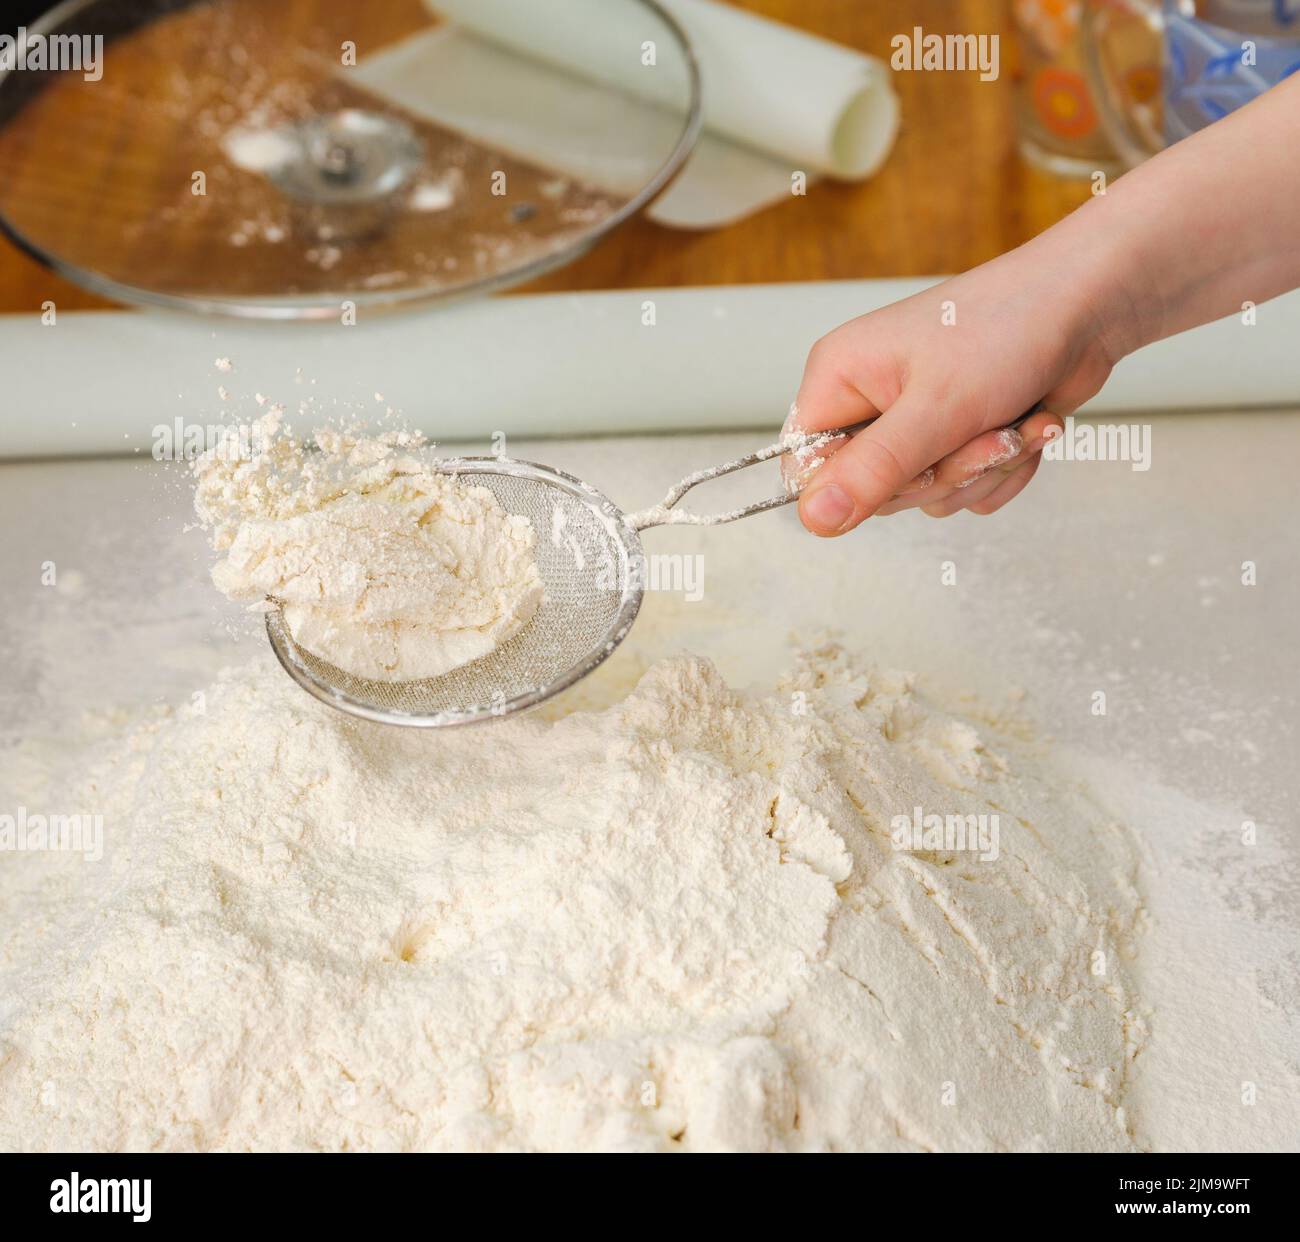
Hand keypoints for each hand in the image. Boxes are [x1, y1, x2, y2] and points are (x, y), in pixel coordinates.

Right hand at [788, 241, 1125, 534]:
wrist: (1090, 303)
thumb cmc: (1009, 328)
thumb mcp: (935, 408)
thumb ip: (871, 470)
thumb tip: (813, 520)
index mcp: (840, 379)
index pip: (802, 467)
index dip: (847, 488)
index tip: (901, 472)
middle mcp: (869, 400)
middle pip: (872, 491)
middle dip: (940, 473)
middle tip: (978, 432)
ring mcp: (914, 421)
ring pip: (925, 496)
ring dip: (980, 470)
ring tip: (1010, 421)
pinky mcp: (956, 438)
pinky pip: (964, 492)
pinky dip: (1004, 470)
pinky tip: (1025, 426)